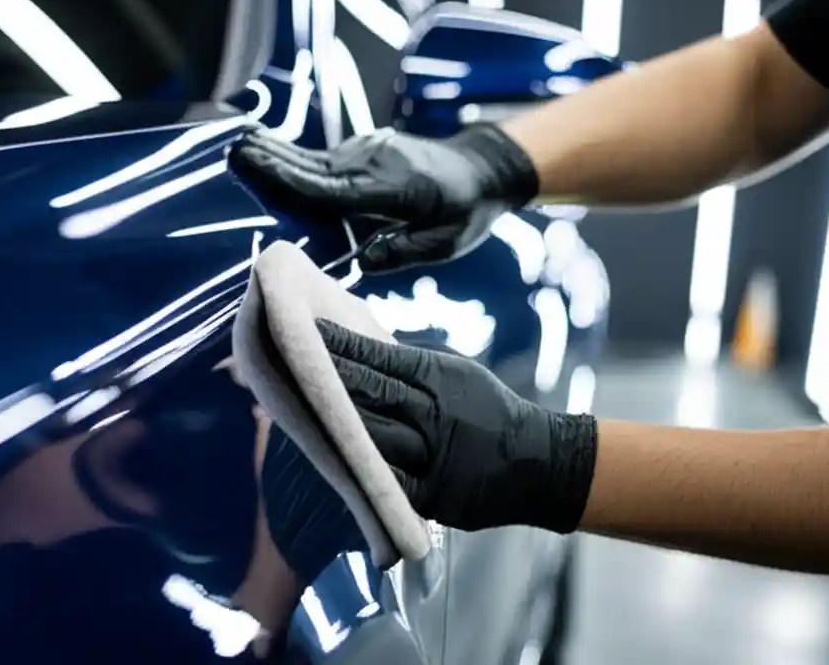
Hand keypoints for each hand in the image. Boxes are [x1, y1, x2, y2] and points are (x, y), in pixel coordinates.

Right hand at [229, 125, 537, 271]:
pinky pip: (321, 162)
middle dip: (270, 159)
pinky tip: (264, 154)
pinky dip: (291, 160)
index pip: (329, 188)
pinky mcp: (361, 154)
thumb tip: (362, 262)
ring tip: (237, 147)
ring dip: (275, 155)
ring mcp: (364, 154)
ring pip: (311, 160)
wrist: (484, 166)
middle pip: (310, 167)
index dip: (289, 179)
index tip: (255, 164)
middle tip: (231, 149)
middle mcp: (370, 164)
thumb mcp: (447, 242)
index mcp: (389, 187)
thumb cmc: (467, 210)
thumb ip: (404, 250)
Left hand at [315, 320, 596, 532]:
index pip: (383, 360)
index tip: (310, 329)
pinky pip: (385, 484)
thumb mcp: (457, 374)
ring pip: (372, 440)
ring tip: (297, 403)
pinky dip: (356, 470)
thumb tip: (355, 349)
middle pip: (372, 396)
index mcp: (442, 380)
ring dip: (333, 424)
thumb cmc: (488, 411)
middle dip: (329, 378)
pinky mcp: (430, 498)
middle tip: (288, 357)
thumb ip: (410, 365)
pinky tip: (325, 455)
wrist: (540, 466)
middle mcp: (437, 417)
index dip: (344, 347)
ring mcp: (434, 461)